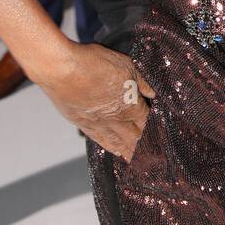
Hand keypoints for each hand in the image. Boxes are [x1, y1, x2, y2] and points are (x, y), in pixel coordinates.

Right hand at [35, 41, 154, 160]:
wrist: (61, 69)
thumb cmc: (93, 63)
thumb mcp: (126, 65)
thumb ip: (141, 82)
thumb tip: (153, 93)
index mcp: (130, 105)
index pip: (147, 123)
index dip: (156, 131)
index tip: (162, 140)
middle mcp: (115, 119)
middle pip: (134, 138)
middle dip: (144, 148)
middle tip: (153, 159)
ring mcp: (97, 123)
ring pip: (117, 142)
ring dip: (128, 152)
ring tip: (137, 161)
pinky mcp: (81, 123)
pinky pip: (99, 140)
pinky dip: (110, 147)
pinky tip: (115, 151)